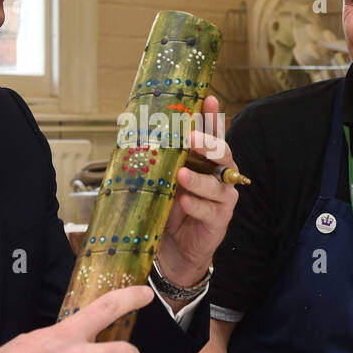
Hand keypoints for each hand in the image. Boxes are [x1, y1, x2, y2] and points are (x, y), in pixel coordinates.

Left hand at [155, 95, 238, 287]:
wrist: (175, 253)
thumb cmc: (168, 212)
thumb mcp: (160, 184)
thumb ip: (156, 164)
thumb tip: (131, 136)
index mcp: (205, 161)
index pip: (211, 135)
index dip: (212, 117)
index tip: (209, 99)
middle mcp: (218, 176)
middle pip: (222, 154)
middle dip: (208, 144)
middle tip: (190, 138)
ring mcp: (222, 199)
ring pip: (217, 184)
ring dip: (199, 178)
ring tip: (181, 175)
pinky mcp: (220, 220)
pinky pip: (211, 211)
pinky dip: (197, 205)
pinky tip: (185, 203)